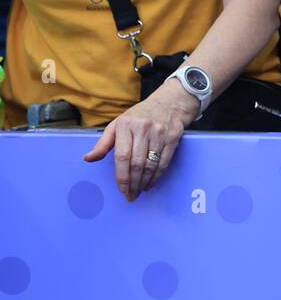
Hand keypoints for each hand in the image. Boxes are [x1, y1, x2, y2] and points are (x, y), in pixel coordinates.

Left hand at [82, 81, 197, 200]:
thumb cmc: (139, 116)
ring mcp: (159, 134)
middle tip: (130, 195)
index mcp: (126, 125)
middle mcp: (143, 129)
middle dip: (133, 183)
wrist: (169, 103)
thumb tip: (88, 159)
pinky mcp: (173, 138)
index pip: (121, 156)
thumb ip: (103, 143)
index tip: (121, 189)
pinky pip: (164, 162)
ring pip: (151, 165)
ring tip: (139, 191)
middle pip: (137, 163)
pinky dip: (157, 176)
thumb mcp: (118, 124)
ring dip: (145, 182)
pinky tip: (151, 183)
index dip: (121, 176)